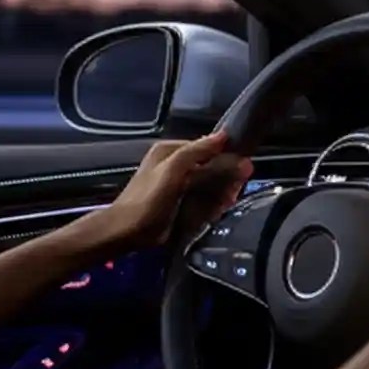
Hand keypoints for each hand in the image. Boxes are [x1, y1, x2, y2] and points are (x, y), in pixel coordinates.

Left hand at [77, 132, 252, 251]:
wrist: (126, 232)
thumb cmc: (148, 200)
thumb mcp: (172, 170)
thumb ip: (196, 151)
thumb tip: (224, 136)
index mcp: (170, 151)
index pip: (207, 148)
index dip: (226, 158)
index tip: (242, 171)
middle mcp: (174, 165)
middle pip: (210, 167)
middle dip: (225, 179)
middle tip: (232, 194)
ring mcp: (177, 185)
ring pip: (208, 184)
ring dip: (220, 194)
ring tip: (225, 205)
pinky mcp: (179, 203)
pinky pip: (202, 199)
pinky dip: (211, 205)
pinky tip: (216, 212)